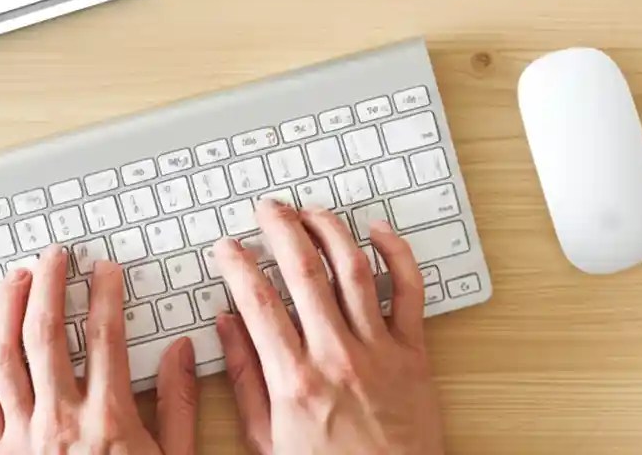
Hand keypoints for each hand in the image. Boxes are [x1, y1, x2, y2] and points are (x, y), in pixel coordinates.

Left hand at [0, 244, 198, 454]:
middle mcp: (59, 423)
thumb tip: (183, 352)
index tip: (106, 270)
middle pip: (45, 335)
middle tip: (55, 255)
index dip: (105, 295)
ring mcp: (21, 437)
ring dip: (8, 308)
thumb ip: (179, 405)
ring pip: (4, 356)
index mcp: (108, 422)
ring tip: (17, 277)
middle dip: (49, 285)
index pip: (104, 337)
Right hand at [213, 201, 444, 454]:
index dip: (237, 264)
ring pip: (353, 269)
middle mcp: (337, 357)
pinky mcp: (415, 354)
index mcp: (295, 381)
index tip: (228, 247)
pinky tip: (377, 232)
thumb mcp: (267, 440)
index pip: (258, 301)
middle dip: (280, 229)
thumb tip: (226, 326)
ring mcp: (380, 351)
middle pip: (304, 271)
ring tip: (311, 211)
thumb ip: (245, 379)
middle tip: (268, 209)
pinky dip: (396, 254)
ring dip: (329, 230)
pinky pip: (410, 291)